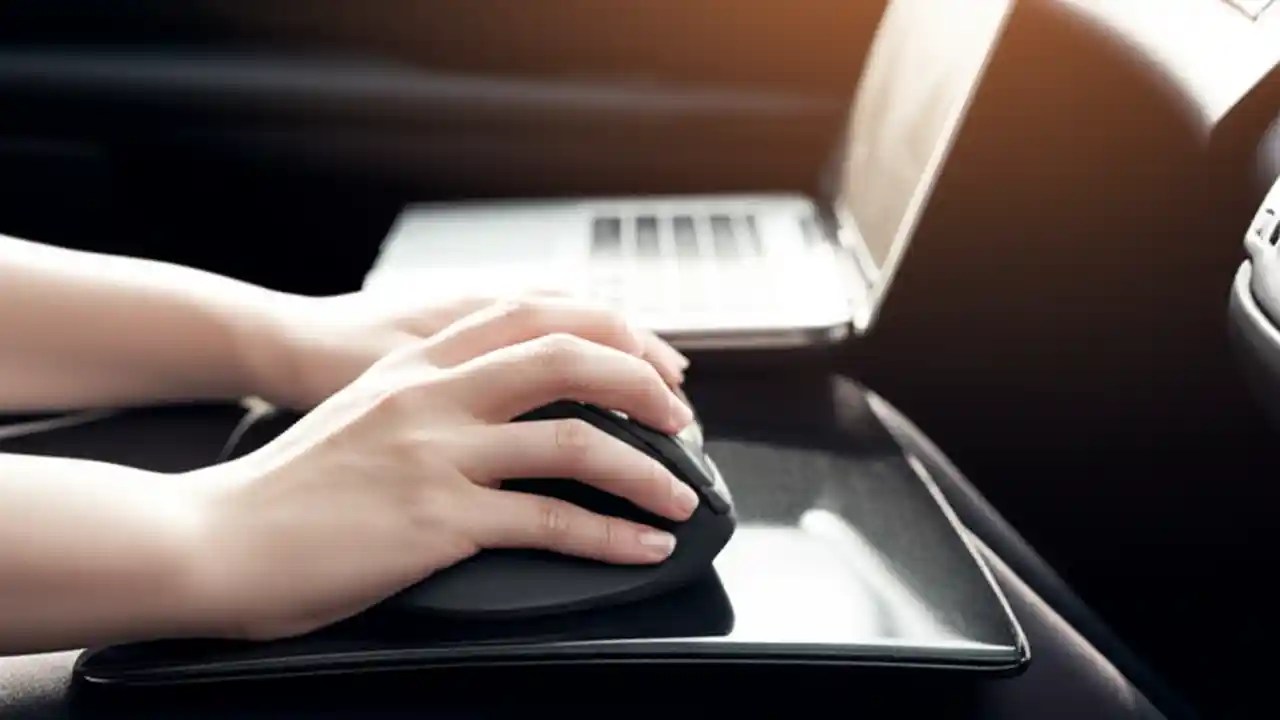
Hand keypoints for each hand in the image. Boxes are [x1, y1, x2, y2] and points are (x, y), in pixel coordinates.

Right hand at [184, 309, 698, 641]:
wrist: (217, 535)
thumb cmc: (288, 486)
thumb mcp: (363, 410)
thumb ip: (428, 392)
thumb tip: (492, 400)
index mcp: (417, 364)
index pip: (531, 315)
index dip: (606, 330)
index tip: (648, 360)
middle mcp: (435, 396)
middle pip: (567, 359)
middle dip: (642, 385)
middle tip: (681, 418)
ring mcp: (438, 456)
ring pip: (575, 443)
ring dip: (646, 470)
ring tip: (681, 495)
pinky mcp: (438, 520)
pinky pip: (550, 522)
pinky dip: (611, 535)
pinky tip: (641, 544)